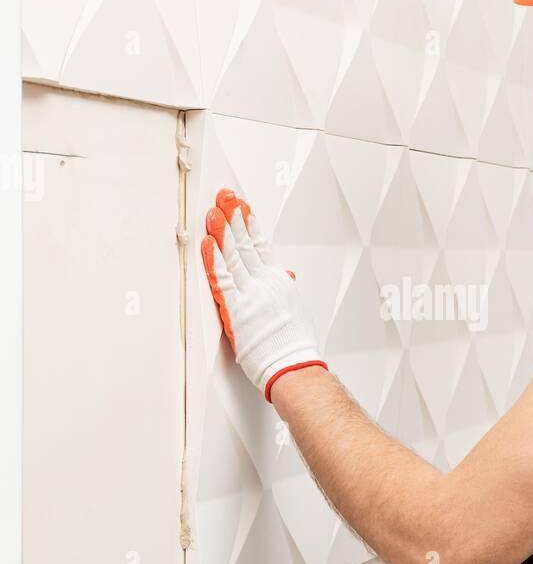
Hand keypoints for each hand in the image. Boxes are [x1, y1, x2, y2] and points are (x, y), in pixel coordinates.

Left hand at [201, 188, 327, 400]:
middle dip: (234, 217)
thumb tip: (286, 276)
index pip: (262, 246)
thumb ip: (285, 290)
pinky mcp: (237, 310)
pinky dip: (213, 260)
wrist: (294, 366)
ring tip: (212, 212)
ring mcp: (251, 295)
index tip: (243, 207)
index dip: (250, 224)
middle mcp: (266, 283)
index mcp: (279, 282)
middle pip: (246, 244)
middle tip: (224, 197)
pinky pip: (222, 280)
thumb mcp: (294, 310)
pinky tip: (207, 243)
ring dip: (221, 231)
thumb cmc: (294, 346)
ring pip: (233, 257)